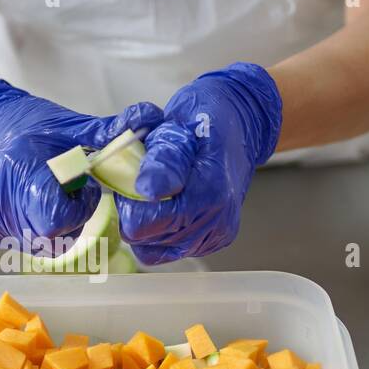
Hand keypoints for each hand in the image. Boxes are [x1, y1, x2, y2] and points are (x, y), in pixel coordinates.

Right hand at [0, 80, 161, 248]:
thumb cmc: (28, 125)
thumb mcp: (70, 125)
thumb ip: (110, 132)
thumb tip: (154, 118)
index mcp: (17, 168)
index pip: (57, 218)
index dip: (79, 208)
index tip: (83, 187)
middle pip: (52, 237)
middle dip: (71, 219)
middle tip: (68, 192)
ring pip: (41, 245)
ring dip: (57, 226)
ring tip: (51, 194)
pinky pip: (25, 242)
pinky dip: (38, 227)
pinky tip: (34, 203)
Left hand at [117, 63, 281, 263]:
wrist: (240, 124)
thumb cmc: (205, 118)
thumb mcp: (177, 126)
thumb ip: (162, 160)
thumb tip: (146, 190)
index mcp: (208, 193)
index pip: (141, 225)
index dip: (128, 201)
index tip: (135, 177)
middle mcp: (216, 221)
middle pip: (144, 239)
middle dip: (136, 211)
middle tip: (146, 180)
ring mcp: (216, 234)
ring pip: (154, 251)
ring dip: (148, 224)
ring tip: (159, 193)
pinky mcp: (215, 240)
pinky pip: (171, 250)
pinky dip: (162, 231)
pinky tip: (171, 205)